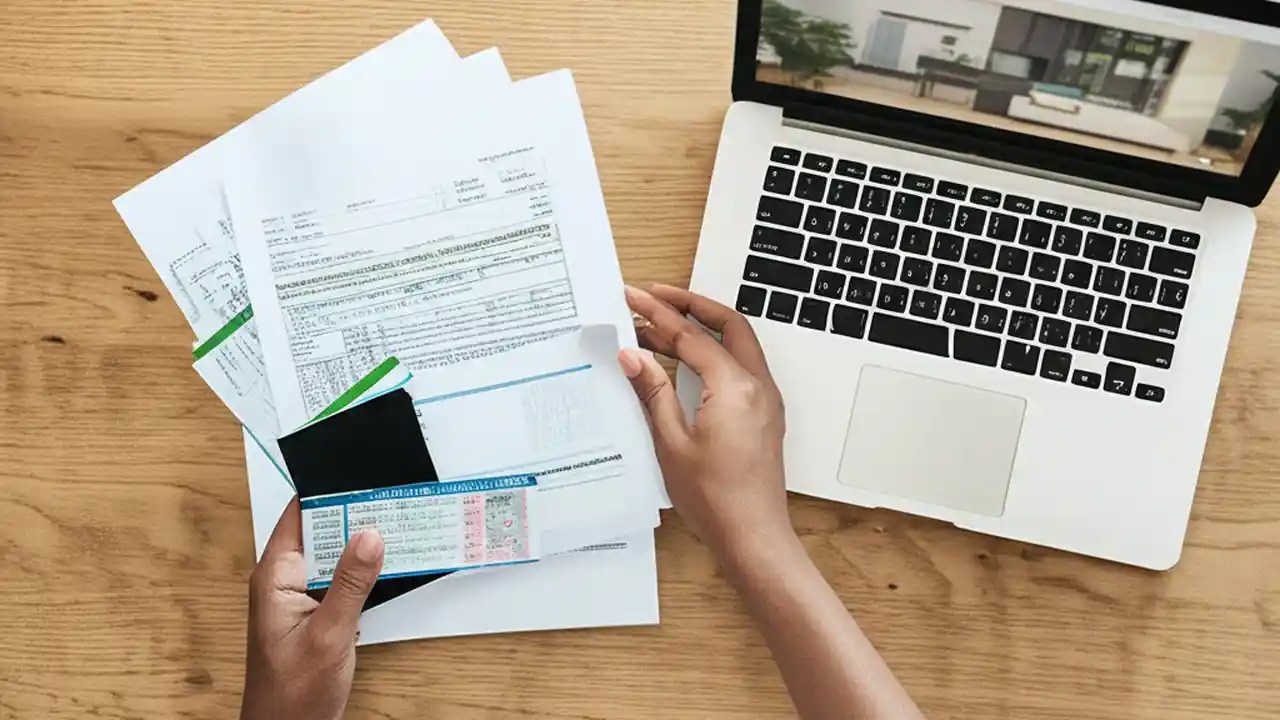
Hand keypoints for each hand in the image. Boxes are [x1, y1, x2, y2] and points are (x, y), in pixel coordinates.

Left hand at [240, 498, 384, 719]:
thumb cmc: (292, 695)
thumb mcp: (329, 635)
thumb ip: (350, 584)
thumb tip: (369, 536)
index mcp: (275, 577)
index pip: (299, 516)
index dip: (328, 494)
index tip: (363, 483)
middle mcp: (284, 581)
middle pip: (320, 531)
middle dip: (354, 518)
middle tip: (390, 504)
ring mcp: (299, 597)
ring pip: (333, 556)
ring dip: (360, 547)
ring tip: (395, 531)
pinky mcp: (315, 613)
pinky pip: (339, 580)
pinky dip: (361, 573)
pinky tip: (385, 569)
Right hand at [619, 285, 789, 557]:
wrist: (752, 536)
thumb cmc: (716, 499)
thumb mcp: (671, 442)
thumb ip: (652, 392)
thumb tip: (633, 356)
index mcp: (734, 387)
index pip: (690, 335)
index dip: (657, 313)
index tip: (633, 297)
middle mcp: (757, 385)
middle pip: (726, 324)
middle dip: (690, 305)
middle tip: (654, 297)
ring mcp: (765, 399)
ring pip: (737, 343)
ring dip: (703, 328)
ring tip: (662, 327)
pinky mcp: (764, 414)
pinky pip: (741, 366)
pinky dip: (714, 352)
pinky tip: (686, 362)